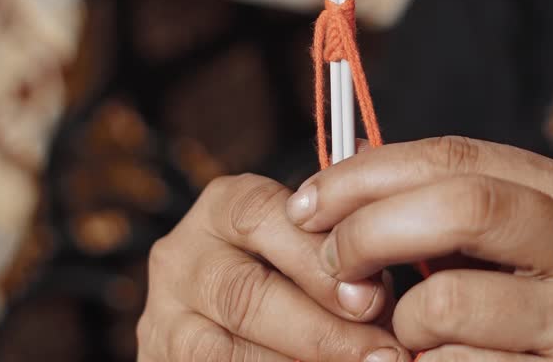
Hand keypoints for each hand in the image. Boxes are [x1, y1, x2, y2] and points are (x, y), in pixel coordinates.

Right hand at [137, 173, 411, 361]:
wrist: (228, 319)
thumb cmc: (291, 272)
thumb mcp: (307, 239)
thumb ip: (341, 235)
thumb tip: (390, 239)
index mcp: (223, 206)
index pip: (262, 217)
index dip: (318, 262)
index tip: (373, 299)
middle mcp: (183, 256)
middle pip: (246, 294)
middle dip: (322, 330)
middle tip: (381, 353)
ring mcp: (166, 315)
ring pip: (225, 351)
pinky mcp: (163, 359)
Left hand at [285, 136, 552, 360]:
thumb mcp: (541, 248)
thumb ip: (466, 211)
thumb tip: (348, 175)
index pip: (460, 158)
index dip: (370, 173)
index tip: (309, 199)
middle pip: (462, 207)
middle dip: (371, 230)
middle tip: (335, 264)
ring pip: (446, 303)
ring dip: (404, 322)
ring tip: (417, 336)